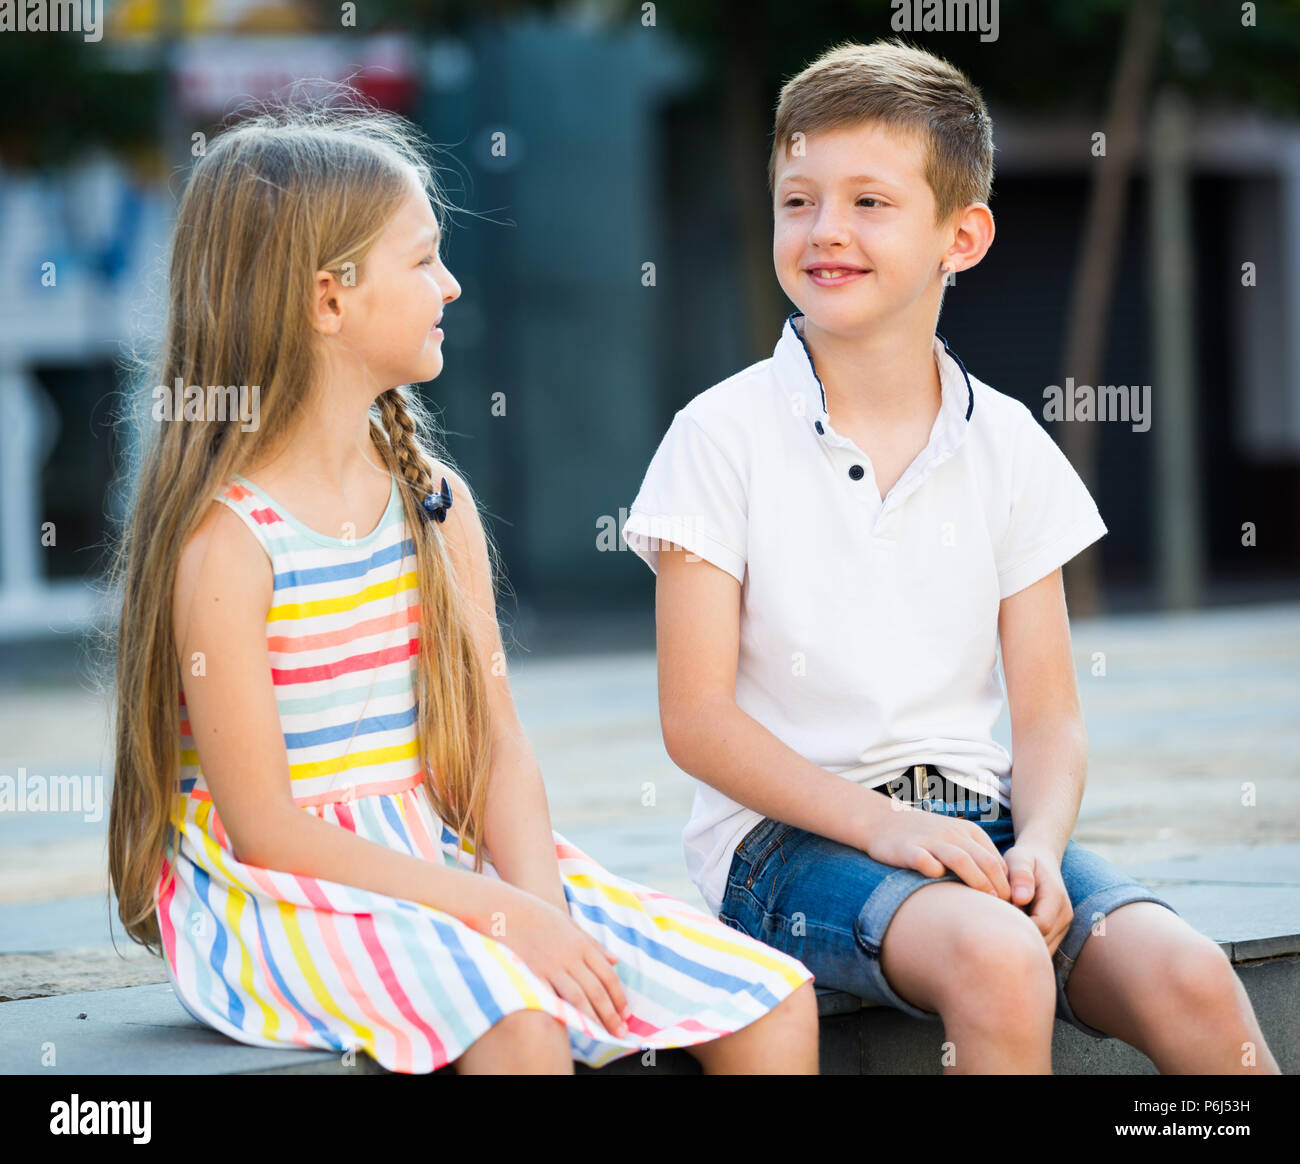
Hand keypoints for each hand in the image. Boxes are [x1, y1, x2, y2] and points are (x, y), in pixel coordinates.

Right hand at [490, 888, 631, 1038]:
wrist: (504, 910)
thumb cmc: (537, 914)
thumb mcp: (569, 923)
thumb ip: (592, 943)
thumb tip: (616, 960)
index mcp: (581, 944)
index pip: (607, 975)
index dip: (619, 996)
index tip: (626, 1014)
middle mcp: (570, 957)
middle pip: (596, 991)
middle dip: (611, 1014)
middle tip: (621, 1032)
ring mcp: (551, 967)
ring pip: (579, 998)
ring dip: (594, 1019)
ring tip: (605, 1034)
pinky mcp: (533, 975)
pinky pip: (552, 998)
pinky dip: (564, 1012)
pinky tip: (572, 1027)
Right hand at [862, 793, 1011, 900]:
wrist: (881, 820)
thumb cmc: (924, 837)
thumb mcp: (955, 838)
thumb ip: (977, 857)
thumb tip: (1002, 889)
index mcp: (968, 832)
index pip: (996, 860)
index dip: (1007, 885)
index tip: (1010, 906)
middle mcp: (952, 834)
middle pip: (984, 861)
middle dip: (998, 887)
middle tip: (1004, 910)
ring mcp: (929, 840)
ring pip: (960, 860)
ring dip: (977, 882)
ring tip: (986, 903)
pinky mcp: (907, 848)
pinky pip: (924, 860)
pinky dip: (934, 870)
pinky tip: (940, 883)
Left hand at [1003, 842, 1072, 954]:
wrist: (1040, 860)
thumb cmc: (1024, 859)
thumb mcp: (1020, 858)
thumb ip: (1020, 875)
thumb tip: (1021, 898)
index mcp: (1056, 897)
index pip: (1041, 926)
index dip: (1016, 926)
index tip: (997, 916)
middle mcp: (1064, 915)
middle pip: (1042, 942)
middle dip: (1018, 939)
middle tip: (994, 927)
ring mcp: (1063, 926)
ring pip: (1043, 949)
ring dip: (1022, 943)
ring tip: (1002, 928)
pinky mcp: (1056, 933)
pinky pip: (1042, 948)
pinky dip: (1026, 944)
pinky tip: (1010, 932)